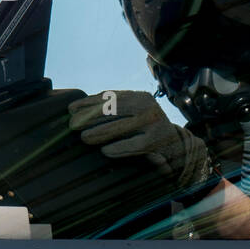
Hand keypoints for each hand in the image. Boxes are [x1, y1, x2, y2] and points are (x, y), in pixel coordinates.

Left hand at [68, 89, 209, 188]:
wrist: (178, 148)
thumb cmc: (148, 131)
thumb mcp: (135, 114)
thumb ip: (116, 110)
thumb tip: (81, 109)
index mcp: (140, 97)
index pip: (110, 97)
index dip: (89, 102)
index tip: (71, 108)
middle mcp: (148, 107)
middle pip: (112, 110)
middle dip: (89, 117)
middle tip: (73, 124)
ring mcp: (153, 123)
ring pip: (120, 127)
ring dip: (99, 133)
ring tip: (84, 138)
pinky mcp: (156, 141)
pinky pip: (132, 145)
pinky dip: (118, 148)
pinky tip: (105, 151)